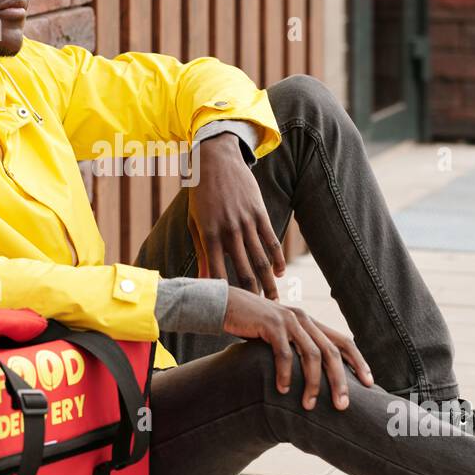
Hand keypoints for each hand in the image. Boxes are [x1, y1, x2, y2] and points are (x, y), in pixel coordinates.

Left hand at [188, 133, 286, 297]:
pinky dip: (277, 258)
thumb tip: (204, 281)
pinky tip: (280, 273)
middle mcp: (229, 230)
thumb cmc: (200, 194)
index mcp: (209, 235)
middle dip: (253, 295)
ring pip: (261, 259)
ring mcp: (246, 221)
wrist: (215, 160)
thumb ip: (203, 252)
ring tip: (275, 301)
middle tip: (261, 314)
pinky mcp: (259, 212)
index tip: (231, 311)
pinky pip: (271, 240)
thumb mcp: (195, 222)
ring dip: (269, 283)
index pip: (218, 272)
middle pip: (245, 270)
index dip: (226, 294)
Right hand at [222, 288, 372, 409]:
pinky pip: (284, 353)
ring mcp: (288, 320)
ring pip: (312, 354)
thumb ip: (295, 349)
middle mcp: (304, 319)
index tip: (370, 383)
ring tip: (308, 405)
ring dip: (312, 383)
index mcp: (310, 323)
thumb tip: (310, 378)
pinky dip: (285, 373)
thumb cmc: (251, 326)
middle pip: (332, 351)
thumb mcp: (279, 336)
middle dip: (341, 380)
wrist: (225, 304)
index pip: (343, 341)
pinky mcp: (271, 324)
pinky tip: (282, 390)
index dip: (358, 362)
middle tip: (342, 405)